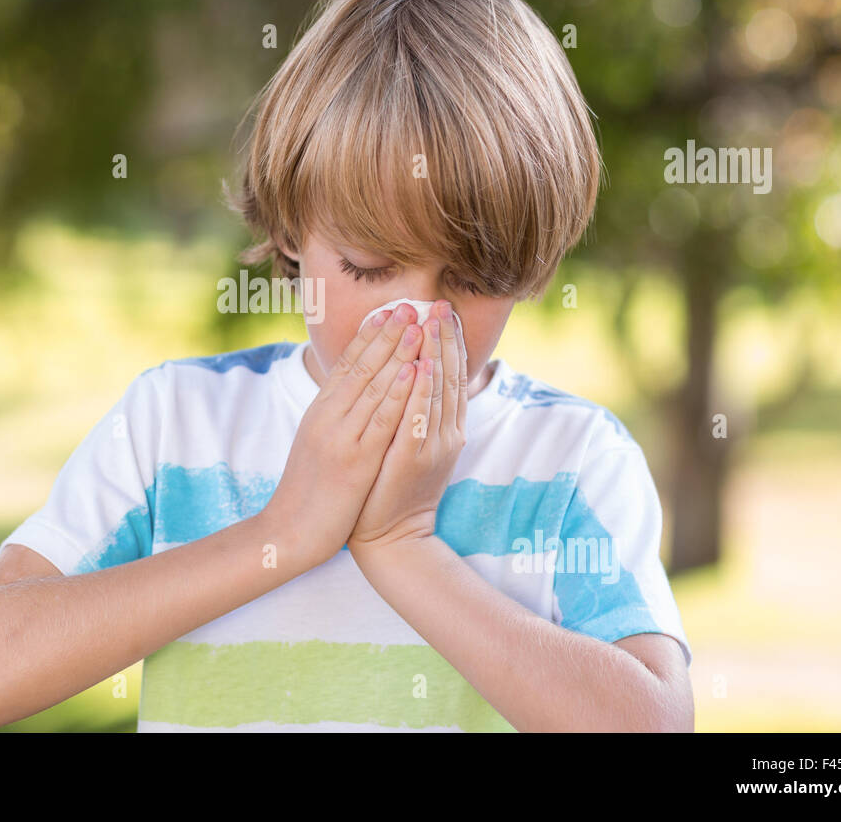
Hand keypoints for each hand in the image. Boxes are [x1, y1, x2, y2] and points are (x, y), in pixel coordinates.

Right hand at [262, 303, 424, 566]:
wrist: (290, 531)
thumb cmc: (309, 491)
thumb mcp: (318, 443)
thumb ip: (335, 417)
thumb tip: (354, 393)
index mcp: (320, 411)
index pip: (347, 363)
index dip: (370, 334)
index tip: (390, 309)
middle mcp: (328, 416)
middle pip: (361, 365)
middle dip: (388, 332)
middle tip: (411, 302)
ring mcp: (340, 436)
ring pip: (374, 386)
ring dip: (398, 351)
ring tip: (418, 323)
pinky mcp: (354, 460)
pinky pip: (380, 420)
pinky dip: (397, 392)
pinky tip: (413, 370)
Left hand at [347, 299, 467, 553]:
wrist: (389, 538)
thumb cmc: (391, 488)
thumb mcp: (409, 443)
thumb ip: (415, 412)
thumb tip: (410, 375)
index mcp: (444, 427)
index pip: (451, 375)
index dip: (448, 341)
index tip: (442, 309)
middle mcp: (445, 433)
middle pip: (450, 376)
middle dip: (445, 338)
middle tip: (441, 303)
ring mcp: (432, 446)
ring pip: (439, 391)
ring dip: (436, 353)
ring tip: (432, 320)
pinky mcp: (413, 459)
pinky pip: (420, 418)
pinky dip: (422, 390)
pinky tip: (422, 365)